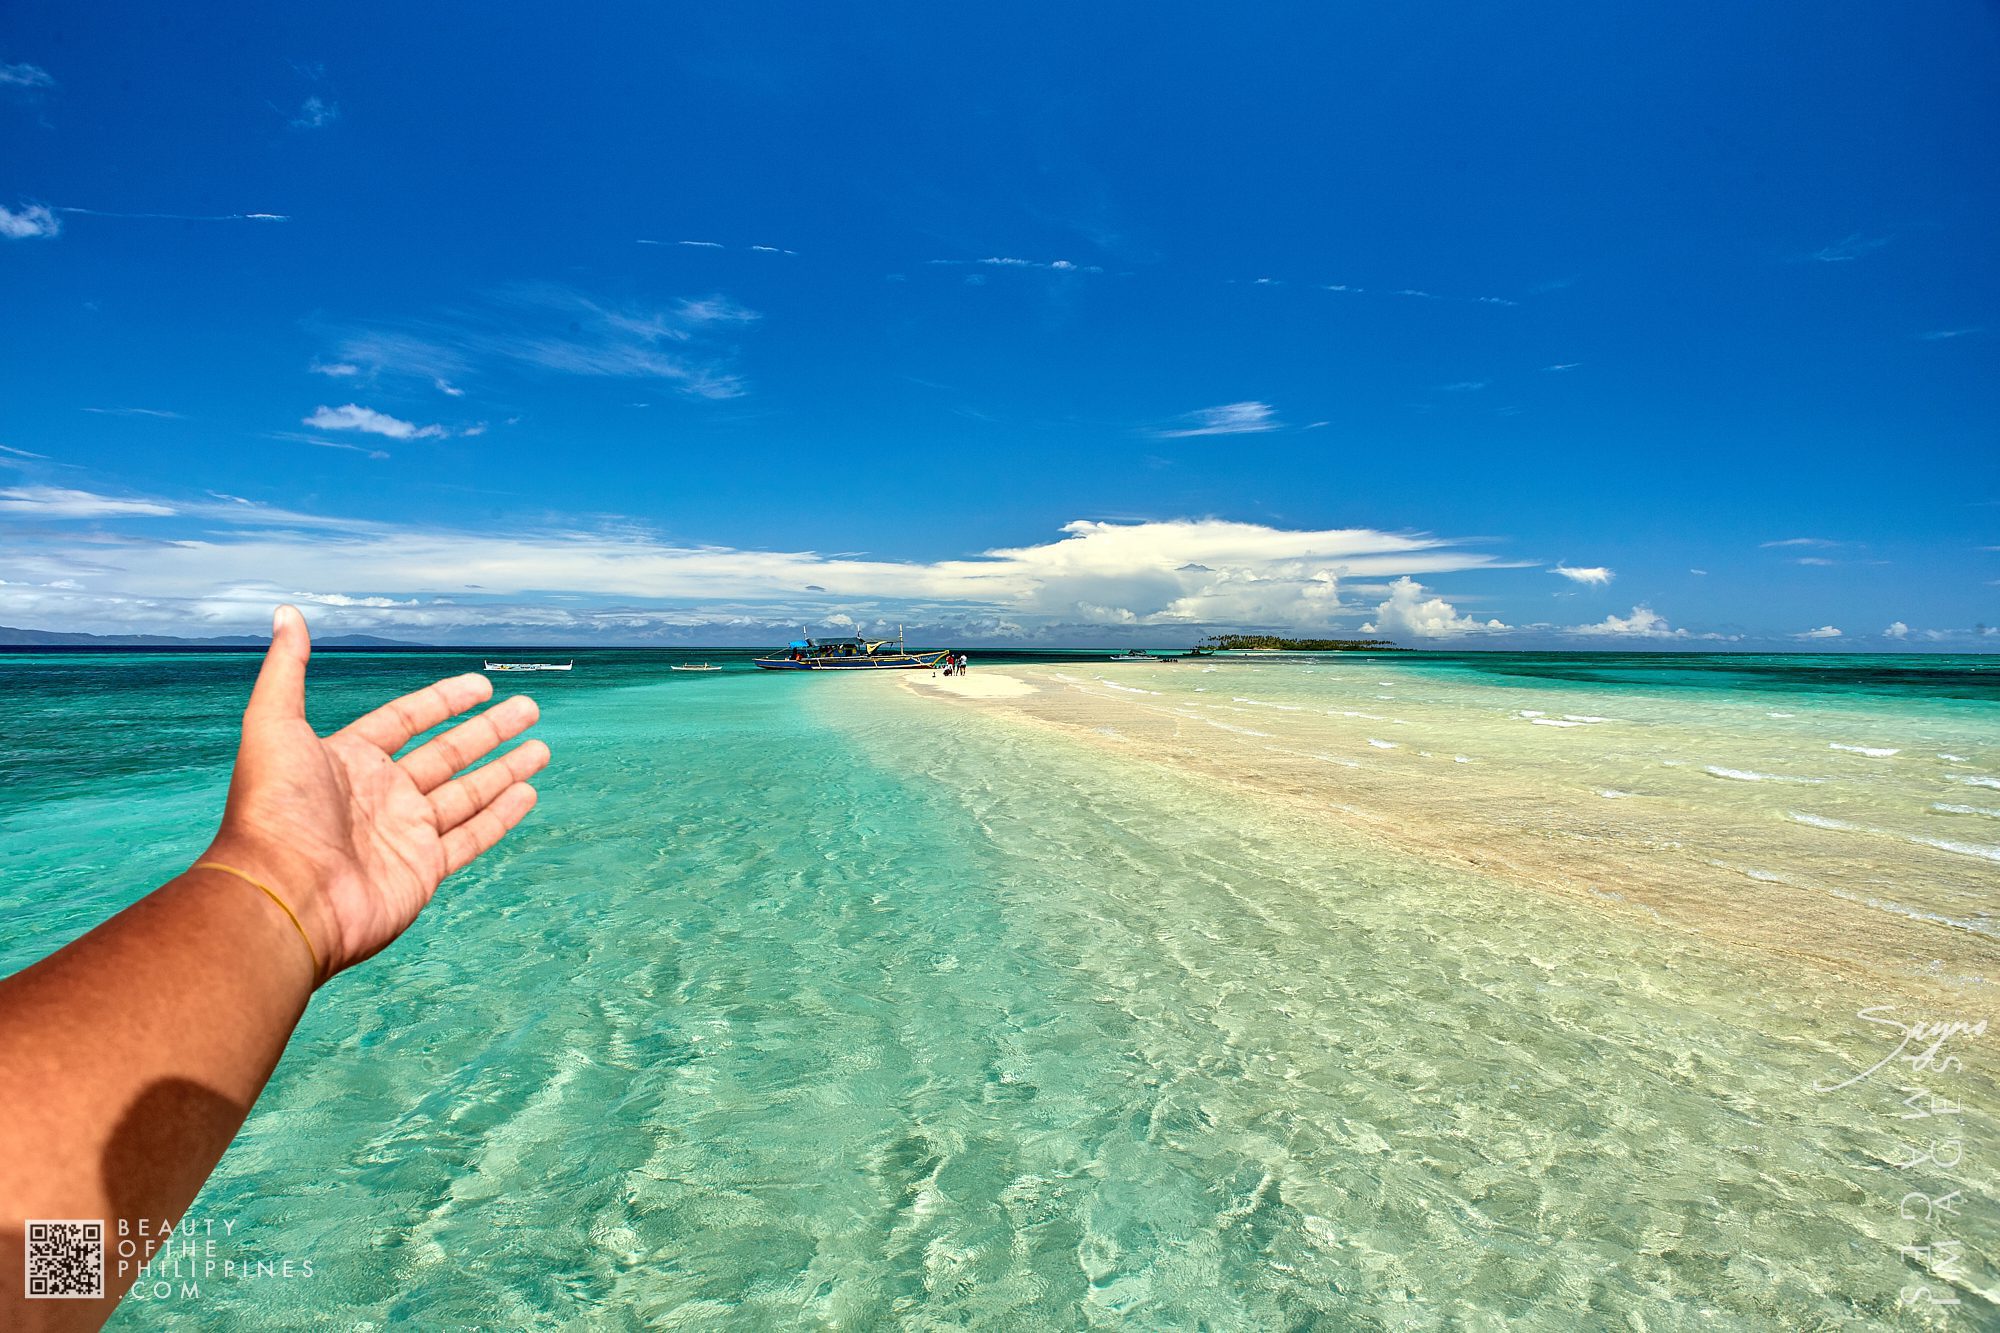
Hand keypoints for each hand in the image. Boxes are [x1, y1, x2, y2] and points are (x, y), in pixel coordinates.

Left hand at [206, 606, 547, 981]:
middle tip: (529, 708)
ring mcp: (404, 834)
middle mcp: (379, 796)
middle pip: (447, 753)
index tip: (482, 684)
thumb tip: (285, 612)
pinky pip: (471, 837)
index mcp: (348, 761)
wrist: (283, 898)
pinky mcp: (423, 870)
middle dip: (489, 730)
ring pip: (467, 793)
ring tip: (541, 747)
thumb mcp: (273, 726)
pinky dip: (501, 816)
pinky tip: (527, 793)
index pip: (406, 720)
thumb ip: (286, 670)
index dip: (444, 700)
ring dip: (505, 769)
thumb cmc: (272, 813)